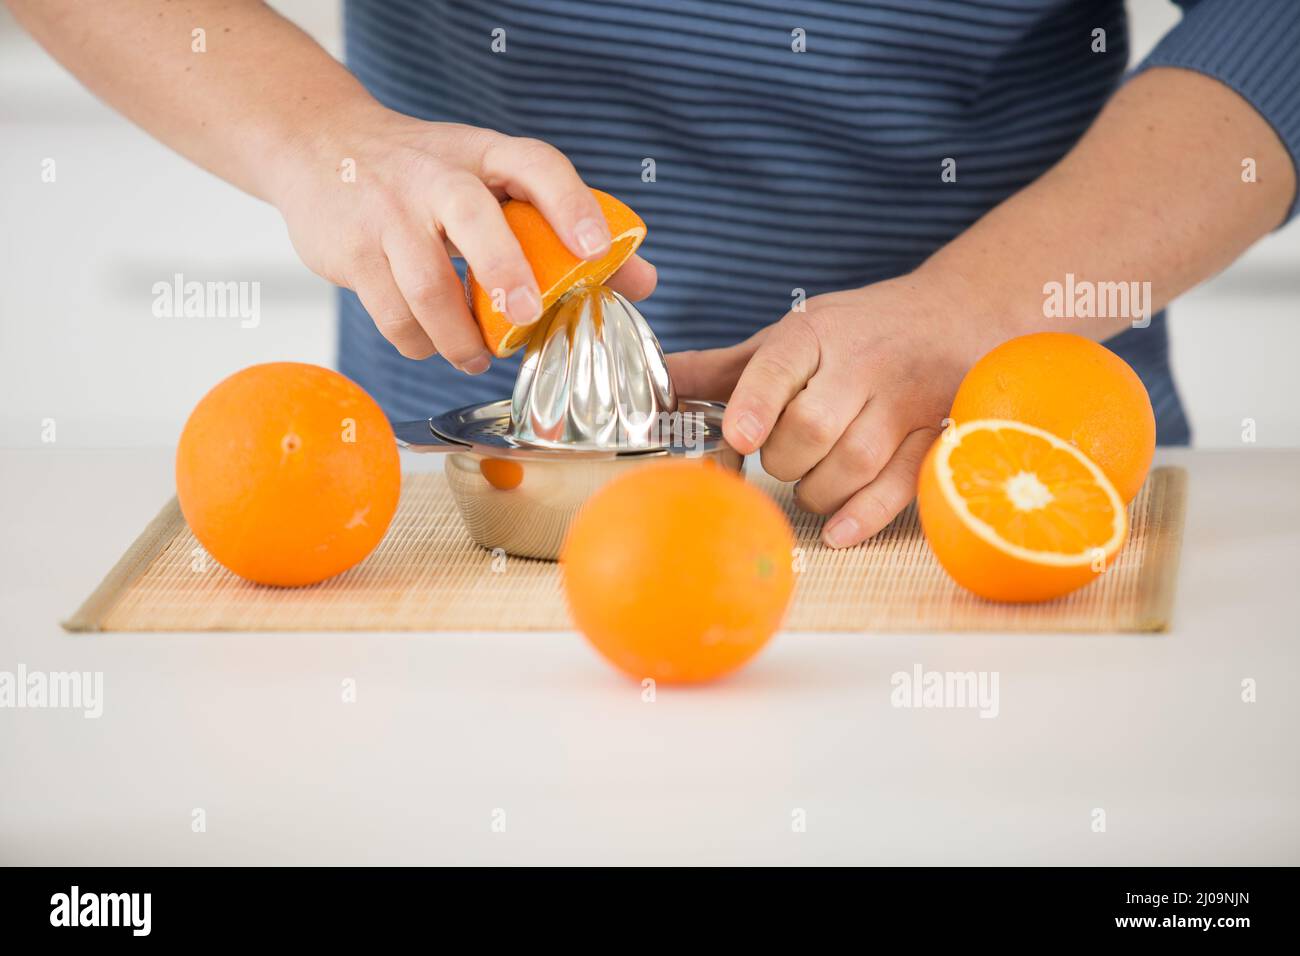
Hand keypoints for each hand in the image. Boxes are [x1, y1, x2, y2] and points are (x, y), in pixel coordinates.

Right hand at [271, 107, 655, 372]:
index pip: (536, 164)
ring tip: (479, 356)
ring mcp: (387, 214)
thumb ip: (565, 230)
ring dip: (460, 336)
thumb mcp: (491, 182)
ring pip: (427, 284)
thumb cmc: (427, 175)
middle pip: (473, 217)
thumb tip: (644, 283)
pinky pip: (391, 314)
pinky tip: (433, 343)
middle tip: (527, 316)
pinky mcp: (351, 253)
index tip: (598, 252)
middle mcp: (435, 177)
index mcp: (483, 155)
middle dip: (505, 272)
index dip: (572, 205)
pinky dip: (419, 343)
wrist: (318, 144)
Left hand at [668, 273, 1002, 547]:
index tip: (739, 437)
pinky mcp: (939, 433)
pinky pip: (899, 485)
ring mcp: (907, 400)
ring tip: (807, 484)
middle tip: (780, 460)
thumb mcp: (792, 337)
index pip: (780, 366)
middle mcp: (865, 363)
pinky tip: (836, 531)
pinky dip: (863, 516)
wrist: (954, 313)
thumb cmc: (856, 333)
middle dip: (782, 460)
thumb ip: (728, 369)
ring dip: (817, 490)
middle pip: (811, 428)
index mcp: (816, 334)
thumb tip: (662, 385)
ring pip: (853, 462)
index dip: (756, 404)